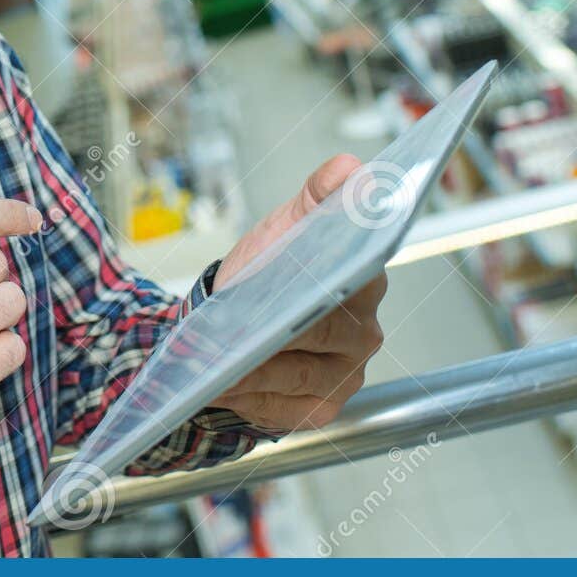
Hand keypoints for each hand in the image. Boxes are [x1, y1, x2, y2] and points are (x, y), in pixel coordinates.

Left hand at [207, 154, 387, 432]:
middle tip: (230, 331)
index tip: (294, 279)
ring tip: (211, 361)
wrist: (238, 319)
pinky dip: (247, 396)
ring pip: (294, 373)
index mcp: (364, 283)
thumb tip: (349, 167)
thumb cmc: (267, 272)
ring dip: (251, 368)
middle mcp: (365, 334)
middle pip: (319, 333)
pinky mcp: (319, 409)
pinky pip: (280, 406)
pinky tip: (221, 386)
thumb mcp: (287, 227)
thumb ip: (317, 196)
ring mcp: (345, 376)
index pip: (353, 279)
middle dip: (272, 332)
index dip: (324, 281)